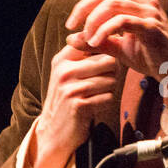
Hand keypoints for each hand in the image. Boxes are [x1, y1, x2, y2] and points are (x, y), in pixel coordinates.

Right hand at [31, 43, 120, 167]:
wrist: (54, 130)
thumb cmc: (67, 98)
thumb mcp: (68, 73)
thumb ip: (83, 55)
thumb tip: (109, 37)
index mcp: (62, 60)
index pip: (95, 44)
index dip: (106, 53)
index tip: (103, 65)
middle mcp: (64, 72)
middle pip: (109, 61)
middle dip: (113, 72)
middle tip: (104, 82)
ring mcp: (71, 89)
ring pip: (111, 80)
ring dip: (110, 89)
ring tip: (96, 95)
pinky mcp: (79, 106)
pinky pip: (109, 97)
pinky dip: (106, 102)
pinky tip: (94, 106)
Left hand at [57, 0, 167, 81]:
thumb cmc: (152, 58)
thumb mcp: (119, 49)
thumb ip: (96, 41)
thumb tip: (70, 37)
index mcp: (135, 1)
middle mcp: (143, 0)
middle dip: (83, 7)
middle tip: (71, 25)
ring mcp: (149, 11)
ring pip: (111, 4)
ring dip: (92, 21)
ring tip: (86, 38)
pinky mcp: (151, 26)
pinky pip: (121, 21)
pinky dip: (104, 31)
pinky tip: (95, 42)